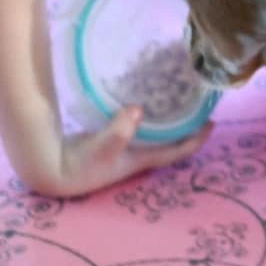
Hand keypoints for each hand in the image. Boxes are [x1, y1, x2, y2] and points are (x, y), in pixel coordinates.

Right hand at [48, 106, 211, 196]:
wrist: (52, 169)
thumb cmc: (80, 164)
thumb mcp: (101, 146)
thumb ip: (120, 129)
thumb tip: (139, 109)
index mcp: (144, 159)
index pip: (180, 151)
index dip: (198, 138)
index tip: (213, 121)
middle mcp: (140, 155)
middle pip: (173, 140)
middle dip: (188, 124)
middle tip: (199, 102)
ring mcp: (128, 148)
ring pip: (158, 133)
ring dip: (171, 119)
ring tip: (180, 95)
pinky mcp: (115, 139)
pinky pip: (142, 126)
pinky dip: (150, 115)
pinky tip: (148, 98)